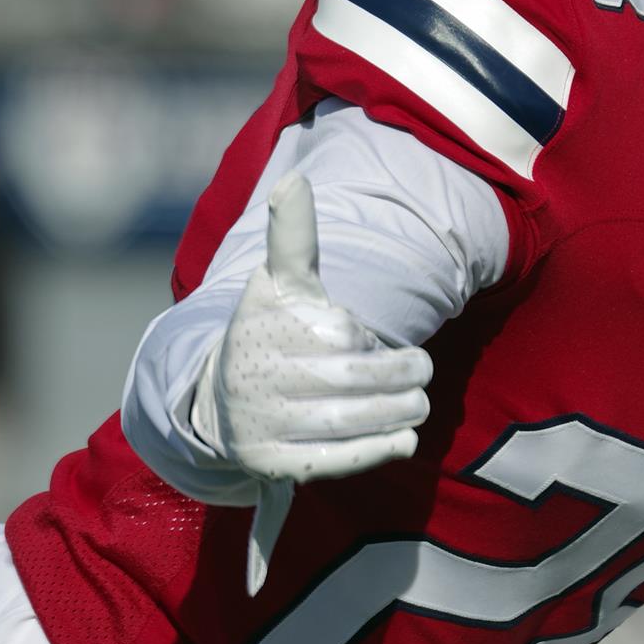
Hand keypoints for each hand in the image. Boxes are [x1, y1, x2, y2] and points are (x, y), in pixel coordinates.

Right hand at [192, 172, 433, 591]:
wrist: (220, 401)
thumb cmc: (270, 331)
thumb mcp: (280, 281)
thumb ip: (292, 234)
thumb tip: (292, 179)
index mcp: (266, 325)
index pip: (343, 332)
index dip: (367, 337)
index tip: (378, 339)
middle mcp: (258, 375)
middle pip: (354, 378)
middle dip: (401, 375)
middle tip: (423, 370)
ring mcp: (263, 423)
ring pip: (351, 419)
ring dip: (399, 411)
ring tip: (419, 401)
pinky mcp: (273, 463)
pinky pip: (335, 460)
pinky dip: (377, 449)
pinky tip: (406, 438)